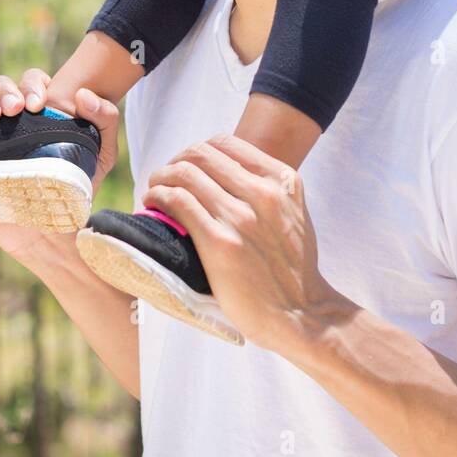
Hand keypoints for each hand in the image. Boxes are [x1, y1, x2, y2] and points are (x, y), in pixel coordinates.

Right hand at [0, 70, 120, 262]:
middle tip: (16, 109)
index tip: (40, 104)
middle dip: (5, 91)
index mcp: (40, 111)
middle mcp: (11, 119)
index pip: (32, 81)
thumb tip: (84, 95)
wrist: (51, 234)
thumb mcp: (102, 154)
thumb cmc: (77, 190)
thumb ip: (104, 119)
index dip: (33, 84)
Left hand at [138, 134, 344, 353]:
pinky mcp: (220, 243)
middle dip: (175, 161)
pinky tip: (153, 204)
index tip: (185, 167)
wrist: (302, 313)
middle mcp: (264, 193)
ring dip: (160, 178)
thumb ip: (266, 189)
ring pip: (185, 173)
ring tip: (154, 191)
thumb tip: (223, 175)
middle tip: (164, 179)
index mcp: (282, 180)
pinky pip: (178, 201)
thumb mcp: (292, 213)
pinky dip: (158, 196)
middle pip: (200, 154)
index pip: (225, 143)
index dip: (196, 151)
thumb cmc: (293, 267)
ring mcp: (242, 217)